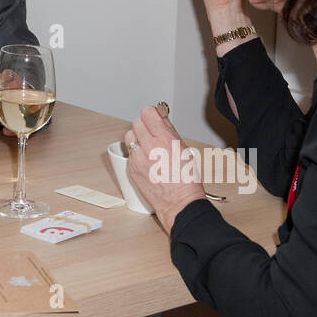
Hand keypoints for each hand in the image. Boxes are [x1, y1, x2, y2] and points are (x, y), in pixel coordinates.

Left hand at [124, 104, 204, 233]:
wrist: (179, 203)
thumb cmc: (187, 180)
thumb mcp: (184, 149)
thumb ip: (170, 130)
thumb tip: (161, 117)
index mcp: (165, 139)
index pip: (148, 113)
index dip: (152, 114)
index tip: (154, 117)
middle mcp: (150, 147)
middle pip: (136, 122)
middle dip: (144, 125)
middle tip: (152, 133)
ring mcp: (138, 158)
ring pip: (129, 136)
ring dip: (137, 138)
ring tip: (148, 146)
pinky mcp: (132, 169)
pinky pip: (129, 153)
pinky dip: (136, 153)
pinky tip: (146, 160)